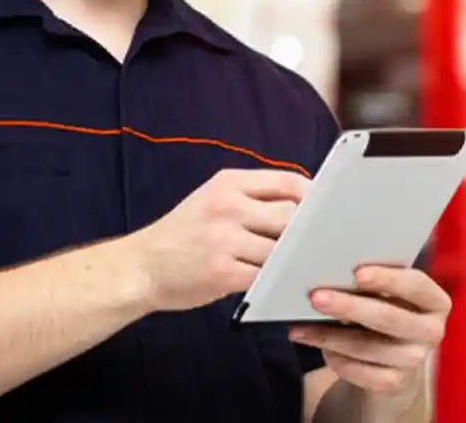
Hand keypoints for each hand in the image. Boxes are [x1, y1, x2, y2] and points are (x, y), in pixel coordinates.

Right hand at [130, 169, 307, 310]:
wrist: (141, 267)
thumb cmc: (183, 235)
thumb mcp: (212, 200)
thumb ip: (252, 198)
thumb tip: (303, 206)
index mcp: (228, 184)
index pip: (287, 182)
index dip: (312, 197)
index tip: (323, 211)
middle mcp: (227, 206)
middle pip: (291, 214)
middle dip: (305, 232)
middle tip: (314, 244)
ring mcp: (224, 239)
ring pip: (281, 248)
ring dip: (292, 260)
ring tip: (298, 266)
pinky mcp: (222, 271)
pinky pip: (266, 275)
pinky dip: (277, 281)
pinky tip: (280, 283)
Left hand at [290, 266, 449, 399]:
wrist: (392, 357)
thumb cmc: (386, 309)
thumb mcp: (390, 292)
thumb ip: (374, 279)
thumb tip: (334, 264)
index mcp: (435, 301)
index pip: (415, 285)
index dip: (387, 278)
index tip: (357, 272)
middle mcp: (431, 331)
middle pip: (387, 317)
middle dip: (348, 306)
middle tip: (316, 297)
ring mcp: (414, 360)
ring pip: (366, 347)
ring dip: (328, 336)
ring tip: (300, 326)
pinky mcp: (394, 383)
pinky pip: (359, 372)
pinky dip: (335, 359)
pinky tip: (316, 346)